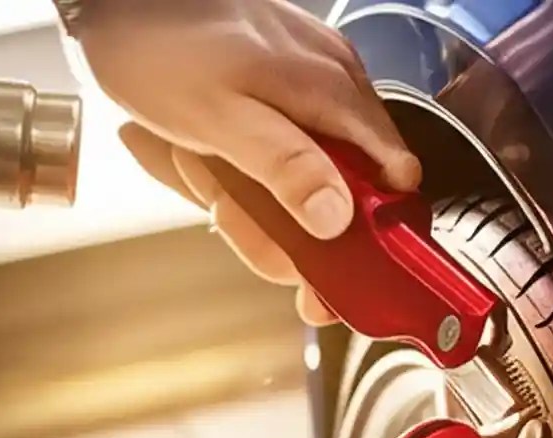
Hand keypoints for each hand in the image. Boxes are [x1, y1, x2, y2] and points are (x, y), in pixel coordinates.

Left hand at [78, 0, 421, 324]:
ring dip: (244, 191)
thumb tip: (338, 216)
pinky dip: (235, 164)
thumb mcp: (222, 120)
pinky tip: (197, 151)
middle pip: (338, 190)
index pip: (393, 184)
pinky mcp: (280, 85)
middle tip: (222, 201)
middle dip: (276, 216)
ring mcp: (310, 84)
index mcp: (334, 95)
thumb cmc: (159, 44)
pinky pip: (273, 150)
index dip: (365, 242)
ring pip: (299, 176)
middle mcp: (335, 86)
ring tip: (196, 160)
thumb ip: (286, 168)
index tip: (324, 279)